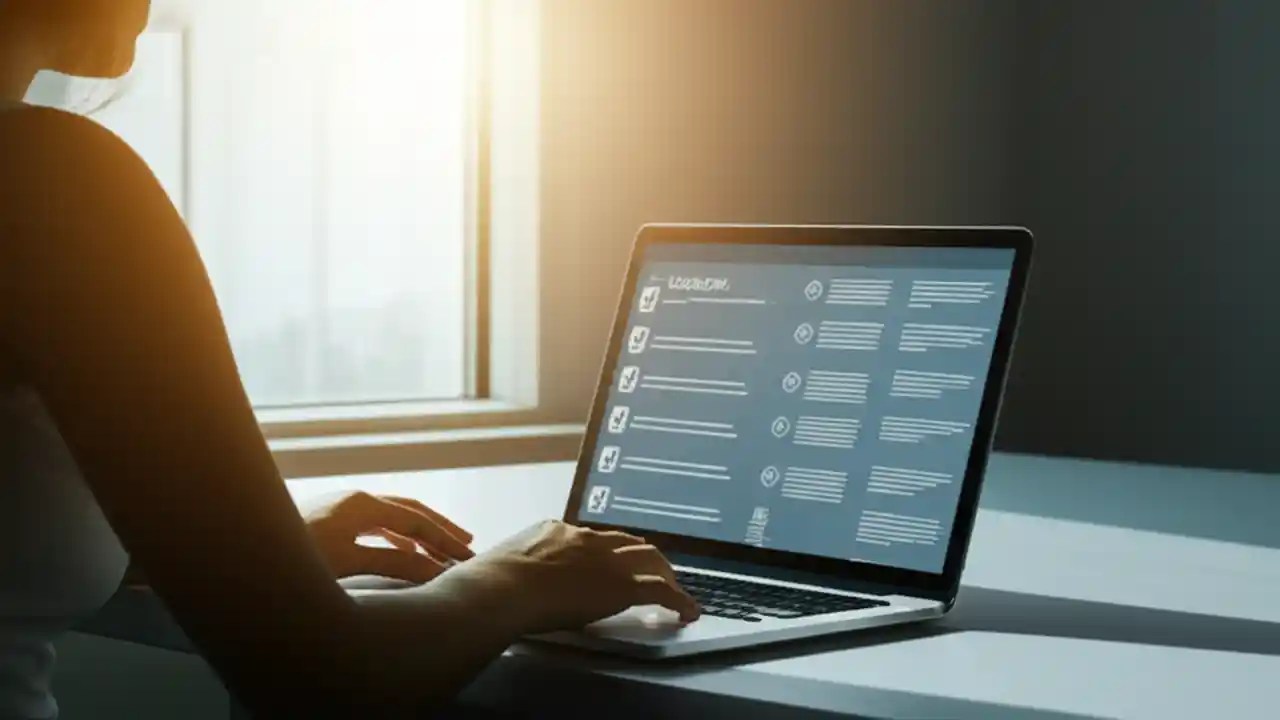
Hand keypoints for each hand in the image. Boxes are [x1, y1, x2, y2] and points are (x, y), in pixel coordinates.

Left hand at [300, 491, 473, 583]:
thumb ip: (395, 564)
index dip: (445, 539)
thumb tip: (435, 570)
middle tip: (467, 546)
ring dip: (418, 535)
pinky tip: (401, 554)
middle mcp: (353, 500)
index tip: (468, 557)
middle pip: (408, 511)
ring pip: (391, 518)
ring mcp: (339, 509)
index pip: (416, 520)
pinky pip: (373, 526)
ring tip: (440, 553)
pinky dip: (396, 539)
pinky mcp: (327, 523)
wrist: (238, 552)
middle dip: (438, 529)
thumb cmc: (292, 556)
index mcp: (362, 504)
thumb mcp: (347, 562)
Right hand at [431, 520, 699, 633]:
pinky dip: (679, 600)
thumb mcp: (501, 566)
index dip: (605, 552)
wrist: (500, 590)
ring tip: (674, 591)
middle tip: (652, 573)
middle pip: (626, 542)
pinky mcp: (621, 586)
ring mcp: (606, 560)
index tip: (608, 563)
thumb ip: (514, 570)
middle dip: (642, 557)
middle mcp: (585, 539)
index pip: (591, 538)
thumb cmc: (488, 584)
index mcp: (555, 531)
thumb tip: (500, 584)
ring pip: (650, 559)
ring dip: (664, 575)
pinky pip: (661, 591)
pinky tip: (687, 612)